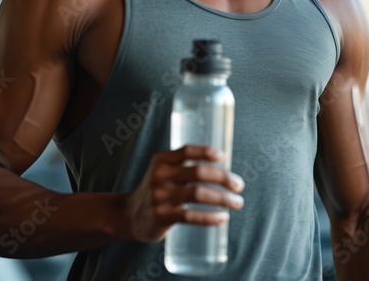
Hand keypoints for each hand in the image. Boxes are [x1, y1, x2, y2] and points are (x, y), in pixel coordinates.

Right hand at [123, 144, 244, 242]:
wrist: (129, 215)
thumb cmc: (155, 191)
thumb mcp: (162, 171)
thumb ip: (183, 166)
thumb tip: (223, 169)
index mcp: (162, 160)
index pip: (187, 150)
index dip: (206, 152)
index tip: (223, 156)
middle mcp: (160, 175)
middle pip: (198, 172)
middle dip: (223, 178)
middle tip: (239, 185)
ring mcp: (160, 196)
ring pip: (198, 194)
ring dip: (223, 198)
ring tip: (237, 202)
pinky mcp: (162, 216)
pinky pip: (190, 216)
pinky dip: (210, 217)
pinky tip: (223, 217)